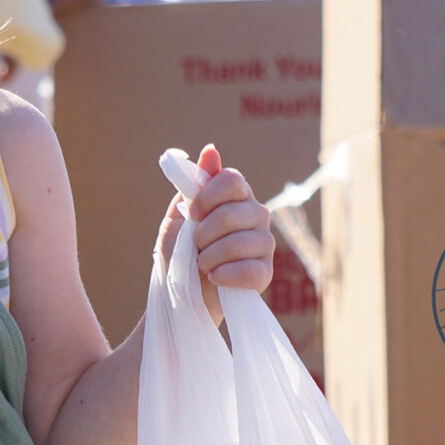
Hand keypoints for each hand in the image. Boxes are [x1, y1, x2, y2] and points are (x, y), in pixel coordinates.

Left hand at [154, 145, 275, 319]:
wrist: (181, 295)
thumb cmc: (180, 252)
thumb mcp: (179, 216)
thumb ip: (194, 185)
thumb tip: (211, 150)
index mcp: (236, 197)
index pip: (232, 179)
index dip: (208, 196)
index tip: (191, 212)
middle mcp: (256, 215)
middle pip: (231, 212)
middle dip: (203, 233)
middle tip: (196, 246)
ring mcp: (264, 244)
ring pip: (237, 243)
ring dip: (208, 257)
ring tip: (202, 265)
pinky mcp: (265, 273)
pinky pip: (248, 270)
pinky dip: (222, 275)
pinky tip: (214, 278)